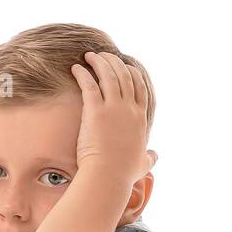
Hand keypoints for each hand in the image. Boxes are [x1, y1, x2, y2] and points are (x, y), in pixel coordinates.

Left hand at [71, 50, 154, 185]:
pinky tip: (76, 68)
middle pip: (124, 75)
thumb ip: (149, 157)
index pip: (139, 87)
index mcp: (140, 118)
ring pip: (108, 75)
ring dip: (99, 62)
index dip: (131, 73)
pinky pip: (89, 85)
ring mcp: (113, 108)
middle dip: (114, 61)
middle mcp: (129, 109)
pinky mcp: (95, 110)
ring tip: (89, 55)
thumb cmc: (123, 173)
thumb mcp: (142, 164)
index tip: (123, 65)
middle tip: (103, 56)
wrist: (108, 175)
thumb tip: (155, 156)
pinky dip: (83, 73)